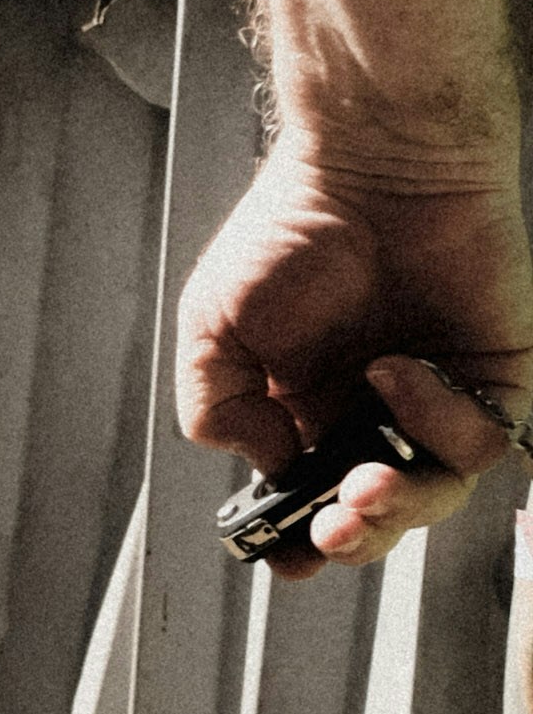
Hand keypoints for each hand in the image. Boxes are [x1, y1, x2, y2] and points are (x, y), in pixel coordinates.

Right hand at [170, 141, 532, 568]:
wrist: (377, 156)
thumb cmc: (294, 223)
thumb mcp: (211, 326)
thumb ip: (215, 408)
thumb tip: (269, 463)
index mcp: (309, 410)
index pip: (313, 501)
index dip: (300, 543)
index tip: (285, 556)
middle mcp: (376, 413)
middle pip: (379, 516)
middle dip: (352, 538)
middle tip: (329, 529)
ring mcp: (441, 396)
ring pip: (436, 495)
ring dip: (397, 505)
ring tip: (364, 479)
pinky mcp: (501, 374)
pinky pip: (484, 440)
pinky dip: (438, 422)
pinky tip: (398, 375)